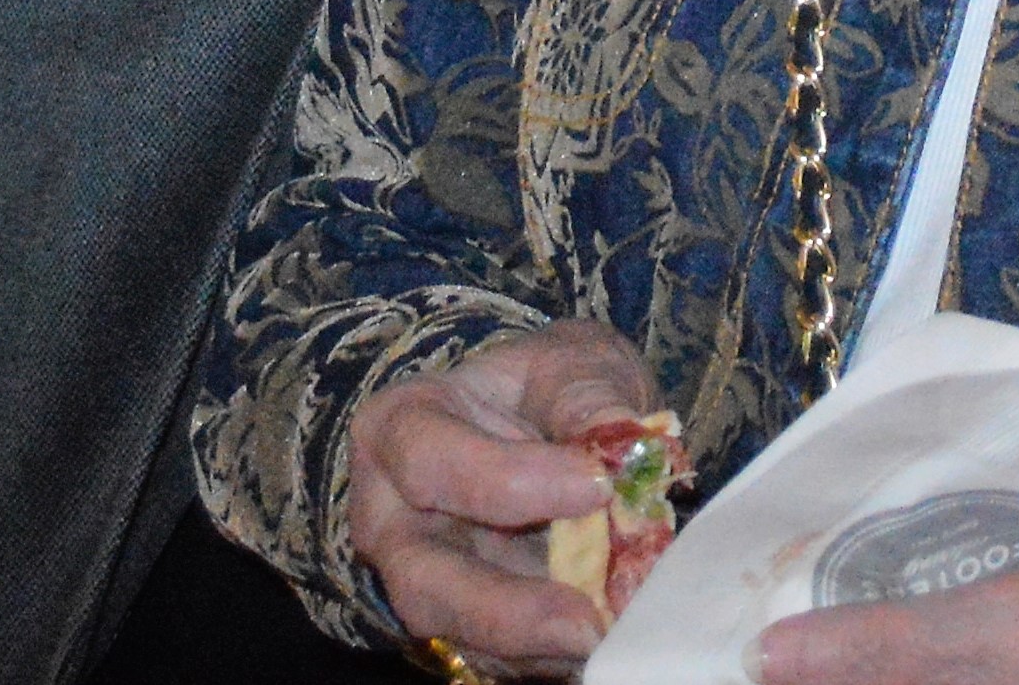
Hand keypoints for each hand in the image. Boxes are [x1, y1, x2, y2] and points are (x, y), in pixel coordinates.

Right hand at [347, 321, 657, 678]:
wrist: (542, 419)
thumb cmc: (544, 385)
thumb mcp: (569, 363)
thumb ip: (590, 399)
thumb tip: (625, 448)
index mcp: (401, 429)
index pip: (434, 462)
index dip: (512, 481)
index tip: (598, 484)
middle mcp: (393, 520)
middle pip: (425, 583)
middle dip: (507, 610)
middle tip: (589, 618)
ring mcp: (422, 582)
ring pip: (459, 637)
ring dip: (537, 644)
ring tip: (609, 632)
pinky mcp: (461, 626)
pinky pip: (496, 660)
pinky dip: (551, 654)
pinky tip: (604, 637)